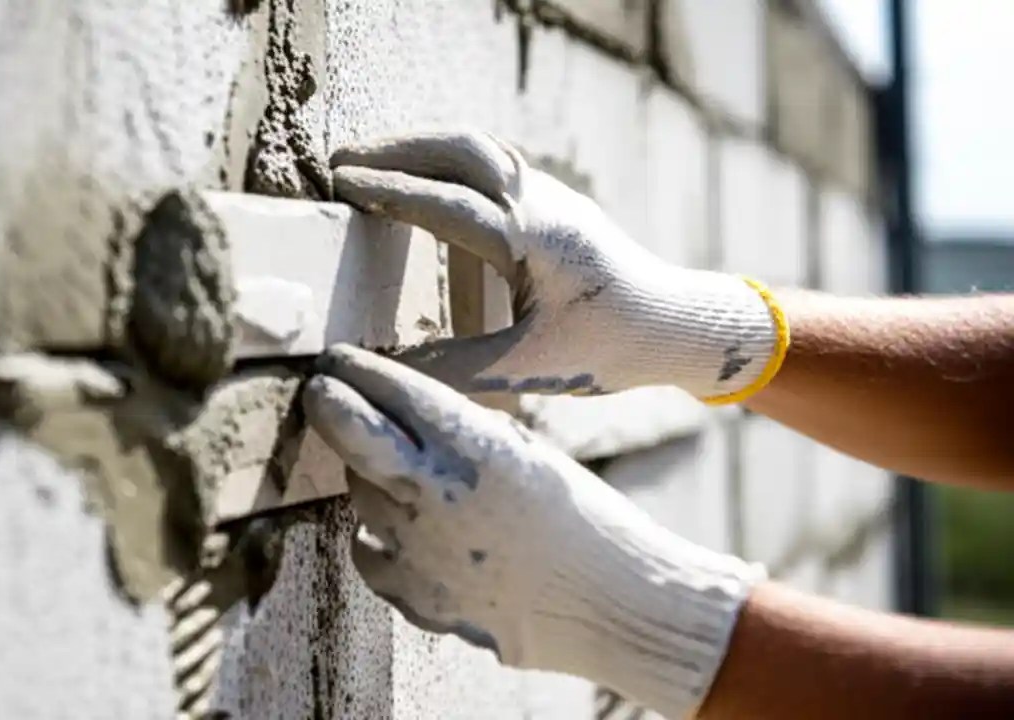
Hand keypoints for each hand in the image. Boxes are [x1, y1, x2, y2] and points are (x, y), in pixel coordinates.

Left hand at [303, 345, 763, 717]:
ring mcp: (419, 551)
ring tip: (403, 472)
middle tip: (319, 390)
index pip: (394, 391)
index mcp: (474, 447)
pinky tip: (412, 530)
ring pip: (360, 493)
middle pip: (350, 434)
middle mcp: (436, 495)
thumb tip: (400, 409)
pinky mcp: (415, 597)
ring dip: (371, 475)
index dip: (358, 369)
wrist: (612, 603)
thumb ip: (460, 430)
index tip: (338, 360)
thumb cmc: (580, 516)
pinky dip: (383, 536)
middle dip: (327, 403)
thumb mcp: (524, 449)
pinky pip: (372, 552)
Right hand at [331, 131, 786, 402]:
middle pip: (459, 150)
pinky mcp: (556, 198)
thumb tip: (381, 370)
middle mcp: (542, 201)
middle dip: (396, 152)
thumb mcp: (529, 368)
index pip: (446, 202)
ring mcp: (552, 192)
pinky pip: (494, 158)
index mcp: (533, 238)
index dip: (389, 191)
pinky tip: (426, 174)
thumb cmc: (611, 348)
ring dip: (421, 146)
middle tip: (341, 164)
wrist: (677, 323)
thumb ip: (453, 371)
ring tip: (372, 161)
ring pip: (478, 146)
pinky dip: (449, 156)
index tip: (341, 185)